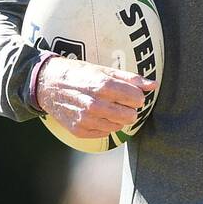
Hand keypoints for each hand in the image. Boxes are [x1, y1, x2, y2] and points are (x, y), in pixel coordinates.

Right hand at [35, 55, 156, 138]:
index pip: (137, 98)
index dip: (137, 96)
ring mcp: (86, 119)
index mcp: (103, 85)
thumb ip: (131, 78)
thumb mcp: (104, 70)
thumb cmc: (79, 74)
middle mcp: (95, 104)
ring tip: (107, 107)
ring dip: (117, 117)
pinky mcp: (79, 131)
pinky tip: (97, 114)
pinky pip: (104, 133)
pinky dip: (105, 125)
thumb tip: (154, 85)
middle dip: (129, 109)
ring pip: (118, 126)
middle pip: (130, 116)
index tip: (130, 93)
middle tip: (120, 102)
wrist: (48, 84)